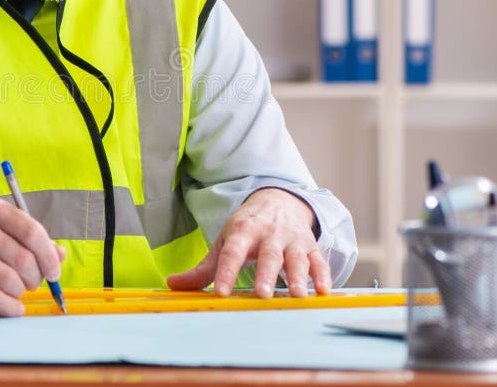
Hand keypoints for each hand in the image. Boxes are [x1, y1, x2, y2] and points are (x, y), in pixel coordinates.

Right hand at [0, 197, 65, 316]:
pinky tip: (14, 308)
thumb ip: (32, 240)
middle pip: (22, 257)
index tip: (54, 272)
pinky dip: (7, 306)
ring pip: (7, 278)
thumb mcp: (1, 231)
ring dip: (20, 291)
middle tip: (34, 284)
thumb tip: (60, 256)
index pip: (31, 231)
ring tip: (19, 292)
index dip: (48, 255)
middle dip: (35, 277)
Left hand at [167, 187, 330, 297]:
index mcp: (243, 231)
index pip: (232, 252)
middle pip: (267, 255)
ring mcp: (291, 239)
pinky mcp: (310, 246)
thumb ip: (203, 268)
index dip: (226, 272)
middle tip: (262, 294)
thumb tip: (173, 285)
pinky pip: (318, 260)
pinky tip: (322, 291)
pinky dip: (322, 275)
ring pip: (296, 258)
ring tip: (296, 295)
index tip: (222, 292)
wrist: (278, 201)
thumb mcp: (224, 241)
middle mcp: (269, 234)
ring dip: (297, 276)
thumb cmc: (247, 228)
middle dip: (266, 274)